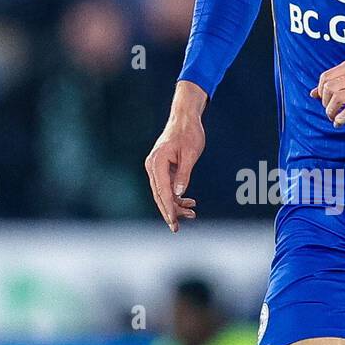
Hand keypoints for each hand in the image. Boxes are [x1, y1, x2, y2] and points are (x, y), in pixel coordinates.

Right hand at [145, 86, 205, 230]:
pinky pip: (167, 186)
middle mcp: (152, 166)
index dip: (168, 209)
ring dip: (176, 205)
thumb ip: (184, 174)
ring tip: (192, 213)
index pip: (162, 191)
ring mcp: (156, 168)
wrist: (185, 117)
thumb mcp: (190, 154)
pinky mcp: (162, 168)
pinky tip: (189, 202)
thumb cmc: (189, 133)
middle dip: (170, 212)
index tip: (174, 223)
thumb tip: (179, 194)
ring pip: (163, 193)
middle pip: (159, 195)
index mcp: (157, 162)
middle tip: (179, 227)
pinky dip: (177, 195)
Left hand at [310, 58, 344, 126]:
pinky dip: (340, 119)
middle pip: (329, 88)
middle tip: (329, 110)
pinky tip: (339, 123)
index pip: (325, 77)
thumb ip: (338, 83)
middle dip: (324, 102)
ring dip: (330, 112)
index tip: (324, 100)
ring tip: (333, 117)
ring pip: (336, 99)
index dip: (320, 91)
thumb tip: (312, 94)